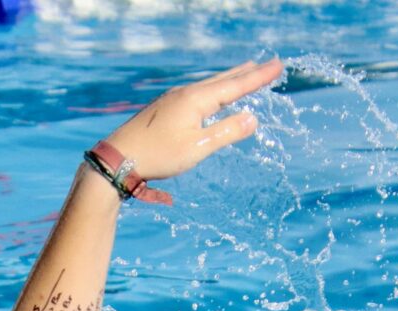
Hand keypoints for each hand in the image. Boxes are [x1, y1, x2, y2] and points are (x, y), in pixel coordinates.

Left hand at [103, 58, 283, 181]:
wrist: (118, 158)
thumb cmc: (158, 154)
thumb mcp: (198, 147)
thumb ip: (227, 132)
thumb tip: (253, 118)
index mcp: (196, 99)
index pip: (235, 86)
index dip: (258, 77)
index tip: (278, 66)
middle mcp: (185, 93)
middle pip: (223, 80)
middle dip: (247, 73)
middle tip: (268, 65)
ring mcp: (173, 99)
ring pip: (208, 85)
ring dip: (229, 78)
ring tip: (244, 71)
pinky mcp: (165, 108)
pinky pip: (197, 92)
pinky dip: (213, 89)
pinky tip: (210, 94)